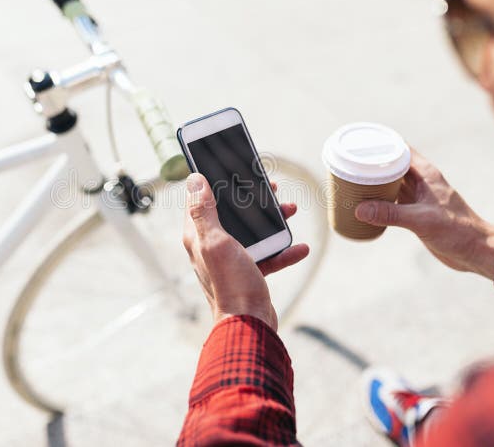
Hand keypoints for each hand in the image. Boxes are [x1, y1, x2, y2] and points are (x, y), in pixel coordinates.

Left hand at [182, 173, 309, 330]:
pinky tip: (299, 248)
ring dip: (272, 222)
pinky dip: (284, 251)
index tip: (230, 168)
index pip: (200, 200)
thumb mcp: (216, 242)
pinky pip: (268, 256)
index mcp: (198, 237)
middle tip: (270, 187)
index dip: (214, 182)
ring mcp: (231, 260)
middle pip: (232, 214)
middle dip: (251, 200)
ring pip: (252, 232)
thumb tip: (194, 180)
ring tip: (290, 211)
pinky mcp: (249, 273)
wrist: (250, 325)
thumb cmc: (231, 284)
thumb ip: (204, 211)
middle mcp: (212, 247)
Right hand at [354, 149, 493, 279]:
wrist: (476, 251)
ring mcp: (418, 197)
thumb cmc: (458, 231)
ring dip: (373, 182)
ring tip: (349, 182)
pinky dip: (377, 200)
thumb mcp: (422, 221)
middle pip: (391, 164)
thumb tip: (360, 209)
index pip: (400, 148)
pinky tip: (363, 205)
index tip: (358, 142)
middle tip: (346, 164)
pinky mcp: (415, 212)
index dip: (380, 142)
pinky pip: (391, 200)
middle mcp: (421, 181)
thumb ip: (391, 214)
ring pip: (390, 182)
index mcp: (426, 174)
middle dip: (370, 163)